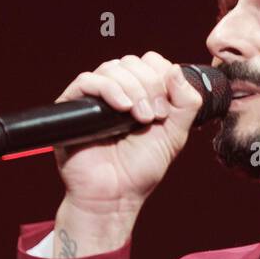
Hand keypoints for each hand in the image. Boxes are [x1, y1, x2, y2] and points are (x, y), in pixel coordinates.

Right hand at [52, 52, 202, 211]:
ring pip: (112, 68)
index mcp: (139, 95)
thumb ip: (186, 104)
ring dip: (133, 89)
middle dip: (149, 86)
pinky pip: (88, 81)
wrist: (115, 196)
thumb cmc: (139, 171)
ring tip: (140, 118)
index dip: (161, 77)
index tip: (166, 109)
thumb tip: (176, 70)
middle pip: (133, 62)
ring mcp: (94, 98)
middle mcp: (116, 92)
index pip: (150, 63)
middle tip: (154, 117)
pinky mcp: (73, 106)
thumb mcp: (174, 135)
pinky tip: (122, 109)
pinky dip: (109, 89)